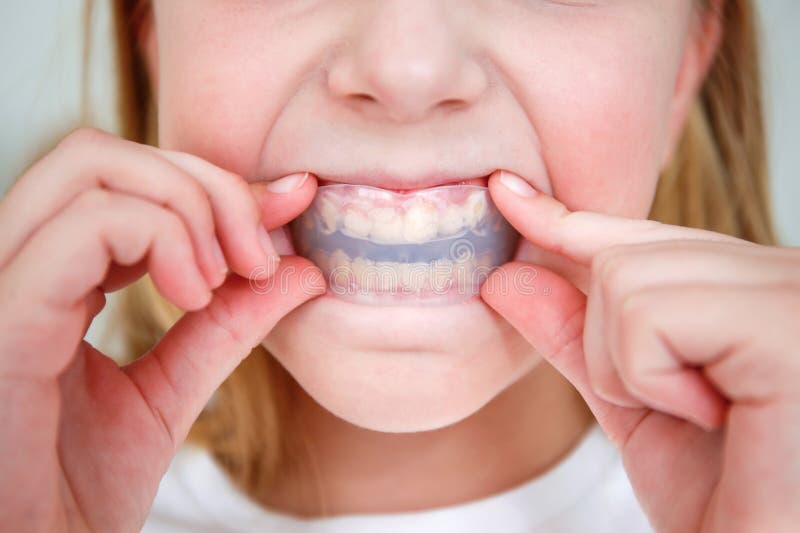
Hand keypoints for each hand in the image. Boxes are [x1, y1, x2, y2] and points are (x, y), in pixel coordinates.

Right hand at [0, 129, 324, 531]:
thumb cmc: (74, 496)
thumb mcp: (168, 393)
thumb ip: (228, 325)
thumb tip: (302, 268)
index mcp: (42, 281)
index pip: (121, 181)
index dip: (213, 181)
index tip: (290, 204)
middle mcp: (11, 268)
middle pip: (105, 155)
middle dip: (206, 184)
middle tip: (260, 252)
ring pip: (91, 166)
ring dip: (189, 206)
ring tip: (221, 281)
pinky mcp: (1, 319)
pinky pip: (85, 227)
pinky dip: (162, 238)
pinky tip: (193, 294)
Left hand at [482, 170, 799, 532]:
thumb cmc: (724, 493)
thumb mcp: (634, 403)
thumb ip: (578, 335)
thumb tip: (508, 277)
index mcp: (752, 287)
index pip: (641, 235)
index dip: (567, 219)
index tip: (508, 194)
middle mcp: (783, 272)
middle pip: (624, 256)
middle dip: (613, 348)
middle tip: (687, 411)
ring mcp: (789, 289)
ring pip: (624, 281)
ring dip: (632, 372)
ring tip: (707, 418)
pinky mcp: (784, 320)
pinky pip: (648, 315)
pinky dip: (650, 379)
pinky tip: (717, 416)